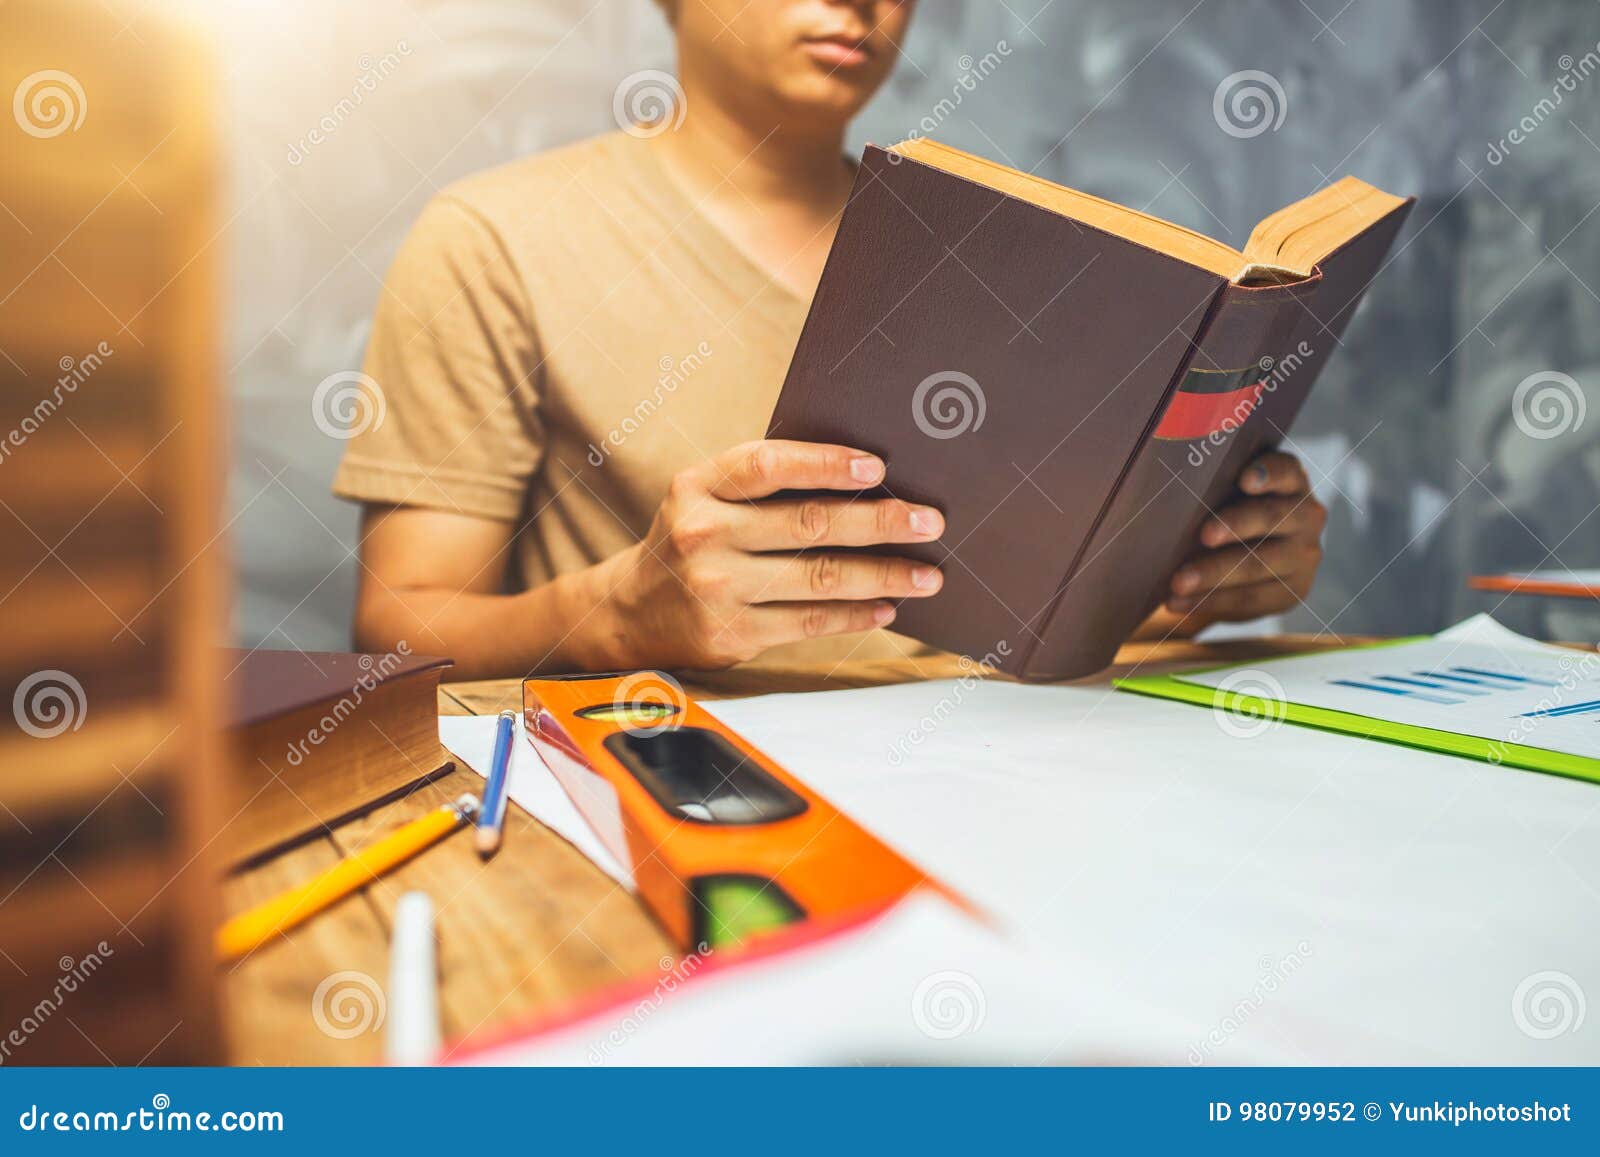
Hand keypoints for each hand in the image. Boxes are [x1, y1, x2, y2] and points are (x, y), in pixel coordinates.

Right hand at [592, 440, 943, 668]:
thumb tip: (864, 478)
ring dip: (883, 575)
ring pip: (818, 577)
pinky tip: (887, 606)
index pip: (768, 464)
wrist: (632, 612)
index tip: (878, 468)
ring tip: (927, 574)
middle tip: (929, 521)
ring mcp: (717, 587)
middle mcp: (703, 534)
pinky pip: (808, 621)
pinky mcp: (732, 633)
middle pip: (808, 523)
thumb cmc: (693, 540)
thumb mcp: (705, 499)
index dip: (826, 463)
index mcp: (698, 487)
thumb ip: (762, 484)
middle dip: (880, 522)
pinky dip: (854, 614)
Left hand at [1161, 450, 1325, 628]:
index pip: (1286, 470)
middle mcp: (1306, 515)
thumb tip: (1166, 495)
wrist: (1244, 565)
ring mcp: (1304, 555)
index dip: (1268, 473)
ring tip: (1178, 581)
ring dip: (1214, 573)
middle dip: (1235, 525)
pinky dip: (1210, 601)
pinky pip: (1250, 598)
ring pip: (1258, 564)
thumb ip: (1214, 487)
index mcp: (1291, 482)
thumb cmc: (1225, 514)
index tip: (1244, 480)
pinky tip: (1178, 602)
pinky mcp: (1292, 591)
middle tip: (1204, 535)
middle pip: (1270, 517)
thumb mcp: (1226, 495)